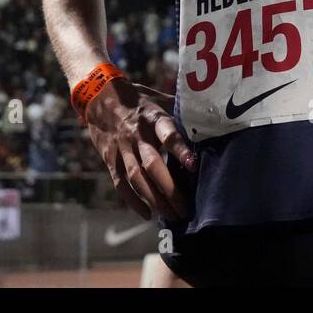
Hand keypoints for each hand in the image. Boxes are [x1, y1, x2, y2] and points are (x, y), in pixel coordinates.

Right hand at [86, 77, 194, 221]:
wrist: (100, 96)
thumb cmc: (140, 100)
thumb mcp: (161, 99)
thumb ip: (181, 112)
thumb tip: (211, 123)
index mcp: (153, 117)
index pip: (168, 134)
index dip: (180, 150)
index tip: (193, 165)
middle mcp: (136, 133)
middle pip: (152, 164)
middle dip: (169, 189)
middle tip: (185, 208)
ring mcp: (121, 147)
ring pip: (136, 178)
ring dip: (154, 199)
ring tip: (171, 215)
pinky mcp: (110, 158)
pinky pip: (120, 184)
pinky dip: (133, 201)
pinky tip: (147, 214)